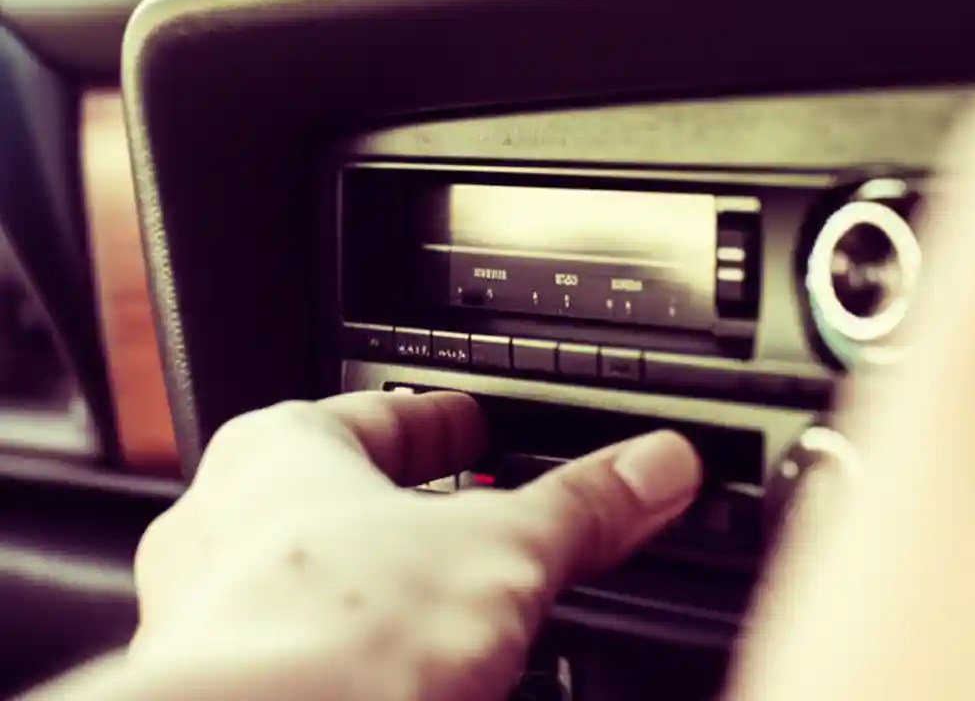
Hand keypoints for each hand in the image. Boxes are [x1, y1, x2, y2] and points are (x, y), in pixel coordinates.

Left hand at [122, 392, 699, 699]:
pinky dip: (355, 658)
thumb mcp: (502, 552)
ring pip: (315, 584)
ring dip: (384, 593)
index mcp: (281, 450)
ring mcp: (208, 618)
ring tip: (449, 614)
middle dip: (414, 514)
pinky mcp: (219, 690)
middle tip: (475, 522)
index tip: (476, 427)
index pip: (380, 413)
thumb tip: (654, 468)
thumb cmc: (328, 636)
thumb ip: (582, 508)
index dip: (444, 422)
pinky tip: (401, 680)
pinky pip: (300, 654)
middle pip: (342, 500)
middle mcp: (223, 526)